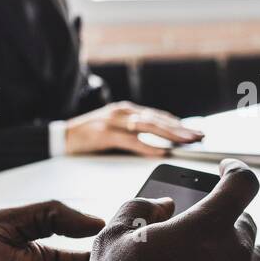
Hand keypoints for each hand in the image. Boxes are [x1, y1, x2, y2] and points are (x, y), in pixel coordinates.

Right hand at [64, 101, 202, 156]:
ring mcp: (113, 121)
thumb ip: (135, 131)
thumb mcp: (115, 129)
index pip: (159, 116)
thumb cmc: (89, 136)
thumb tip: (161, 141)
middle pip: (158, 119)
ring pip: (148, 126)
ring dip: (170, 134)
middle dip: (181, 129)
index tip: (197, 131)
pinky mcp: (104, 133)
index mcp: (128, 110)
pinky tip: (161, 149)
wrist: (60, 137)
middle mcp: (123, 111)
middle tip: (200, 136)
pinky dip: (147, 145)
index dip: (179, 124)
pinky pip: (130, 140)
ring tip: (187, 141)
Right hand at [78, 159, 259, 260]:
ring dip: (237, 252)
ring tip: (208, 260)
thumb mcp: (110, 240)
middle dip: (228, 218)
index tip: (228, 170)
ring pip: (254, 259)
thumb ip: (137, 209)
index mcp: (209, 228)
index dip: (236, 170)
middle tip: (202, 226)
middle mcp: (235, 257)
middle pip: (248, 224)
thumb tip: (157, 205)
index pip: (243, 184)